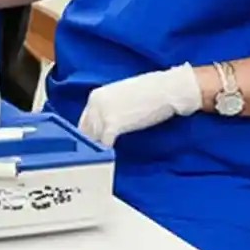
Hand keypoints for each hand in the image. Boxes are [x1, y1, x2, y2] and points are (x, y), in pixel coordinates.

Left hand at [78, 64, 202, 146]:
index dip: (90, 134)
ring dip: (99, 149)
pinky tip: (113, 157)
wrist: (165, 89)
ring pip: (93, 139)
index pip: (84, 121)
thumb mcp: (121, 97)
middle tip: (97, 156)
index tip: (95, 144)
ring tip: (104, 160)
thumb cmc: (149, 92)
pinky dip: (107, 152)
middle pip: (86, 131)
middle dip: (92, 143)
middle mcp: (94, 104)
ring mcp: (102, 114)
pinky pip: (104, 144)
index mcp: (95, 96)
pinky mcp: (112, 125)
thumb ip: (109, 109)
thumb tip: (106, 125)